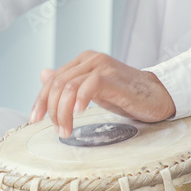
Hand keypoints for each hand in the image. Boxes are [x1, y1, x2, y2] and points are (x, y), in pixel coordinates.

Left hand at [30, 51, 174, 136]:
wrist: (156, 96)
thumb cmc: (125, 95)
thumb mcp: (91, 90)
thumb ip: (70, 83)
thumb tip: (43, 74)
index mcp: (82, 61)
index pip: (52, 80)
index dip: (41, 100)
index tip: (35, 119)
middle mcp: (90, 60)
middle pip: (57, 84)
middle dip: (52, 110)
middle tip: (58, 131)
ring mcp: (102, 66)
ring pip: (69, 86)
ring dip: (63, 112)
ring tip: (66, 130)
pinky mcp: (113, 76)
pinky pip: (89, 85)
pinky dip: (80, 100)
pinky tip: (79, 114)